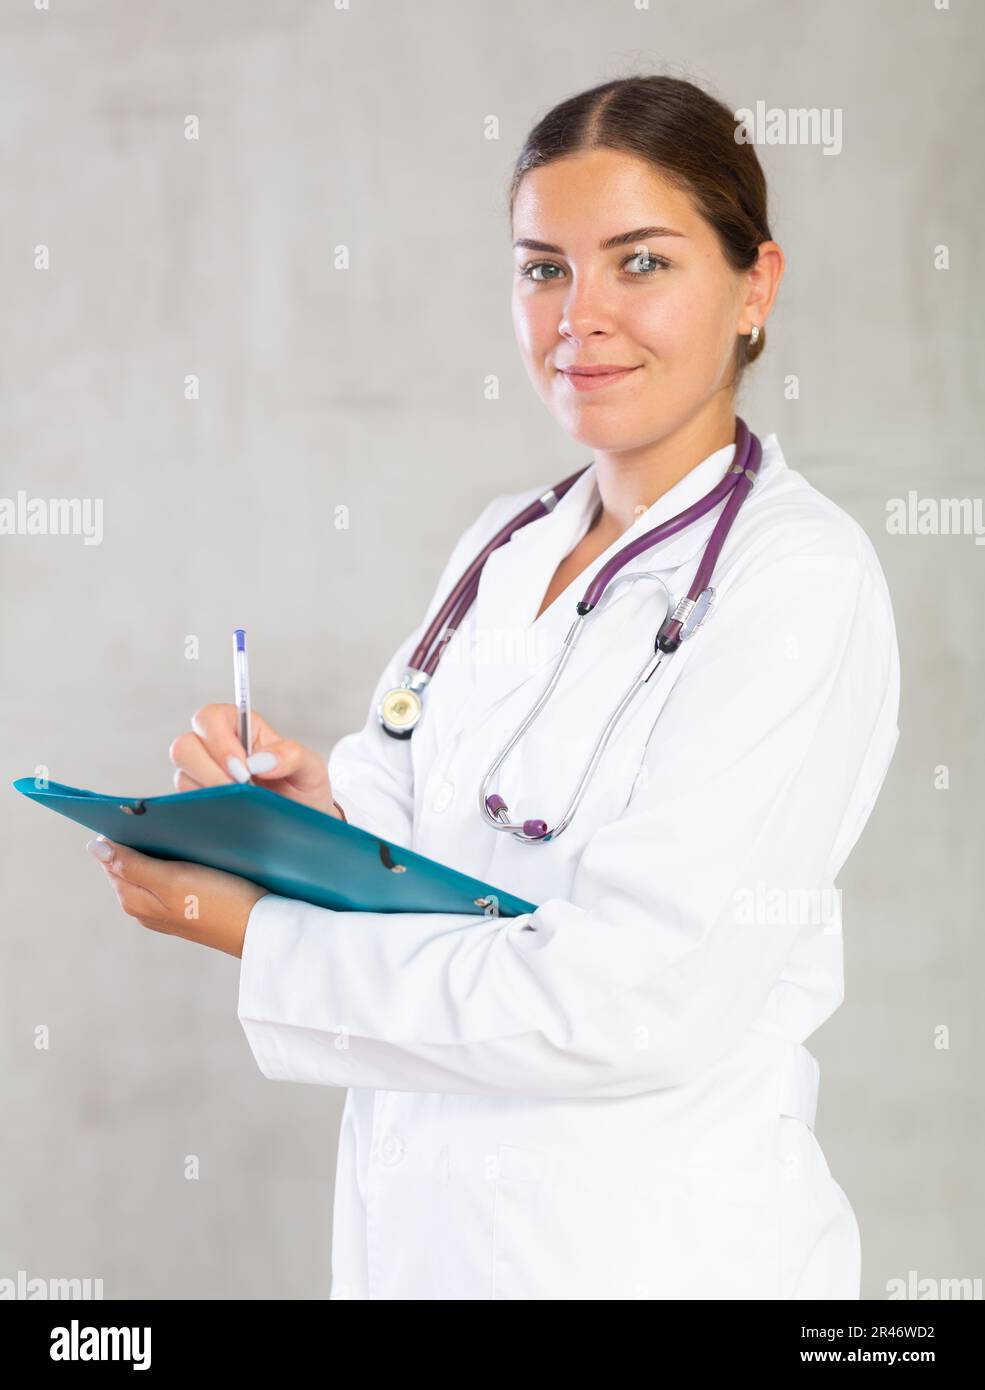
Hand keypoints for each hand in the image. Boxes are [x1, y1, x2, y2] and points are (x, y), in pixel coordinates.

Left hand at [87, 836, 267, 956]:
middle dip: (140, 841)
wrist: (261, 928)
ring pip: (153, 868)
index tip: (140, 814)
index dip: (120, 834)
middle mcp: (145, 906)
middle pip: (131, 863)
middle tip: (165, 819)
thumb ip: (132, 865)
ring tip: (182, 831)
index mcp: (133, 899)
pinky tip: (196, 851)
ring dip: (162, 849)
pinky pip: (173, 877)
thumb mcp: (172, 880)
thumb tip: (94, 847)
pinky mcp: (190, 906)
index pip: (111, 858)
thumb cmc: (218, 903)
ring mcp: (167, 908)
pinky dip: (179, 860)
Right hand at [170, 703, 342, 818]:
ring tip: (241, 804)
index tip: (244, 768)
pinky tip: (230, 815)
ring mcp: (203, 777)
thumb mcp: (311, 769)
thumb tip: (262, 760)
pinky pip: (185, 802)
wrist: (302, 827)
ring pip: (182, 776)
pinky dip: (204, 809)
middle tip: (240, 789)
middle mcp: (216, 749)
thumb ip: (293, 755)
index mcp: (241, 729)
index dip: (219, 741)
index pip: (210, 717)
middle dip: (210, 770)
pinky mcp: (199, 802)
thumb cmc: (304, 791)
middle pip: (184, 745)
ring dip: (210, 792)